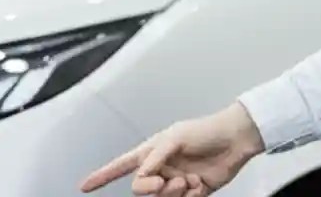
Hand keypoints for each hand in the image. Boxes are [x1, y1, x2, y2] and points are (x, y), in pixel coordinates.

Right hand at [79, 101, 265, 196]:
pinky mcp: (194, 192)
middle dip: (149, 189)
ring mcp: (177, 181)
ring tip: (188, 180)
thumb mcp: (175, 138)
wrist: (235, 140)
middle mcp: (163, 167)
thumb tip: (142, 175)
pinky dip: (190, 195)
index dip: (102, 175)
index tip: (85, 185)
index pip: (122, 164)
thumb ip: (155, 157)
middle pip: (141, 188)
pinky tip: (200, 182)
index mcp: (154, 151)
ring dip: (173, 193)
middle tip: (162, 183)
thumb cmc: (206, 130)